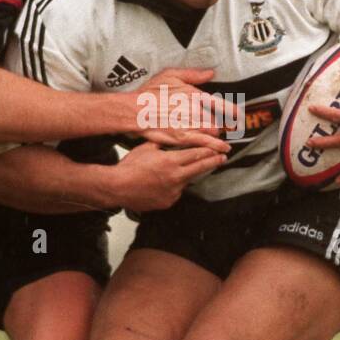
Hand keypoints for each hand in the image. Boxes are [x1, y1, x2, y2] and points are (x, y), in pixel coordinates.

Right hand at [108, 141, 226, 211]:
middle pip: (200, 168)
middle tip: (222, 158)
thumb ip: (163, 143)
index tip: (219, 149)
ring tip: (185, 170)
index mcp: (171, 161)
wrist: (117, 188)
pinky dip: (175, 187)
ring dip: (189, 175)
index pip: (196, 154)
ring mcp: (172, 192)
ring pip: (187, 181)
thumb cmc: (129, 167)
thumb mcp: (147, 147)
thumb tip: (172, 138)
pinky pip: (176, 192)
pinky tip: (165, 183)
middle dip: (213, 162)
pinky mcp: (168, 202)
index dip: (209, 151)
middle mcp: (175, 177)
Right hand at [130, 68, 237, 150]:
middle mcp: (196, 110)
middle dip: (220, 125)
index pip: (222, 104)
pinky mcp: (182, 138)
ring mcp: (190, 125)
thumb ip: (193, 74)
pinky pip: (204, 144)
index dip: (233, 111)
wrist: (134, 111)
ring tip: (219, 138)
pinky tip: (221, 150)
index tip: (238, 115)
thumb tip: (210, 73)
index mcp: (195, 94)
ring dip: (217, 135)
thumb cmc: (149, 93)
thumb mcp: (170, 75)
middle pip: (217, 120)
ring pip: (213, 132)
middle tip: (221, 127)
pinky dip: (215, 147)